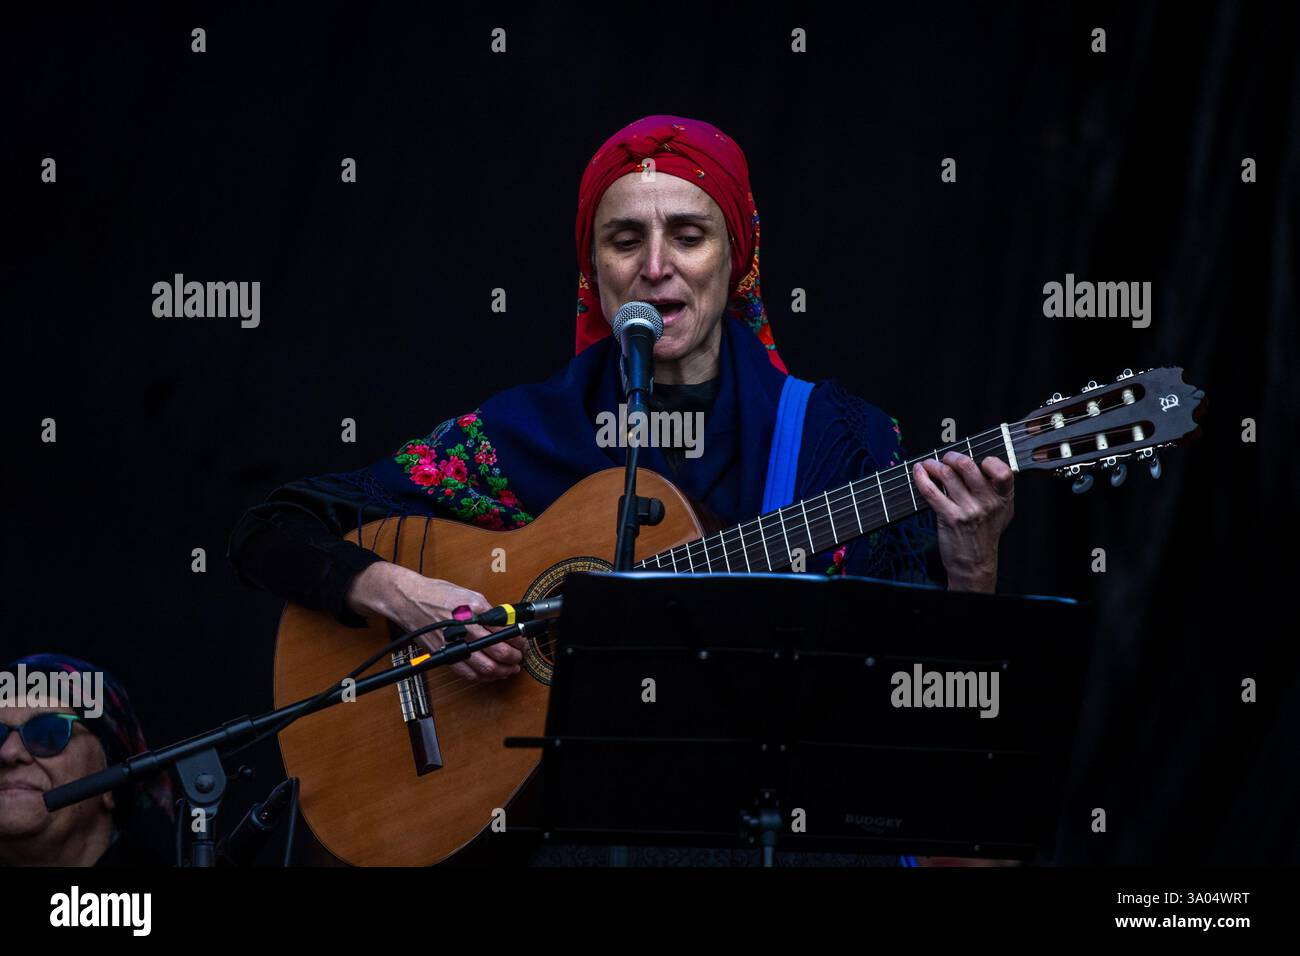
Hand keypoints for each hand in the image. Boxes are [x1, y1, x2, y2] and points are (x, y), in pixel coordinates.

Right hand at [345, 562, 525, 681]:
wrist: (409, 599)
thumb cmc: (437, 594)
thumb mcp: (469, 595)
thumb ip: (488, 611)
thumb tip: (507, 624)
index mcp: (473, 611)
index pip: (504, 630)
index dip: (518, 639)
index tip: (523, 641)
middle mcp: (464, 629)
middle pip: (498, 652)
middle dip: (514, 657)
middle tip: (519, 657)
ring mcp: (453, 644)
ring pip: (484, 668)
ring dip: (501, 671)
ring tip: (509, 669)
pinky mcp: (444, 655)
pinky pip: (466, 673)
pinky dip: (482, 677)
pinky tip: (489, 675)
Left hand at [912, 452, 1014, 592]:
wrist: (974, 564)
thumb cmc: (985, 536)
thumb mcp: (1001, 512)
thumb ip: (996, 490)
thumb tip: (982, 466)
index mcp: (1003, 498)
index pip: (1002, 471)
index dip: (989, 461)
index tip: (978, 461)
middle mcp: (987, 502)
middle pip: (967, 466)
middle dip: (951, 457)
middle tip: (946, 458)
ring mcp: (968, 509)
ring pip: (946, 475)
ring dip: (933, 465)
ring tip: (929, 465)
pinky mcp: (949, 517)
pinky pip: (931, 490)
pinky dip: (921, 477)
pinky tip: (919, 472)